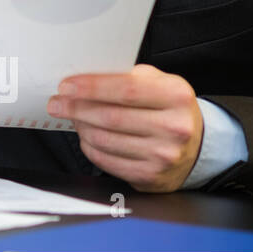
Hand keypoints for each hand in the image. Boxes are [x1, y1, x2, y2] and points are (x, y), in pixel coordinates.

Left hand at [49, 63, 203, 191]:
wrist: (196, 146)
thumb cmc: (168, 108)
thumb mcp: (159, 83)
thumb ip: (128, 76)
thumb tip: (85, 76)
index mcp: (175, 96)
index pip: (125, 90)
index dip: (91, 87)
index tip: (66, 86)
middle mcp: (174, 127)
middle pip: (111, 117)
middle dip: (76, 108)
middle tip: (56, 103)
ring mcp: (163, 155)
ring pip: (105, 140)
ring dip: (80, 127)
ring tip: (72, 117)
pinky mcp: (150, 176)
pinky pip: (107, 161)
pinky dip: (89, 147)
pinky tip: (86, 136)